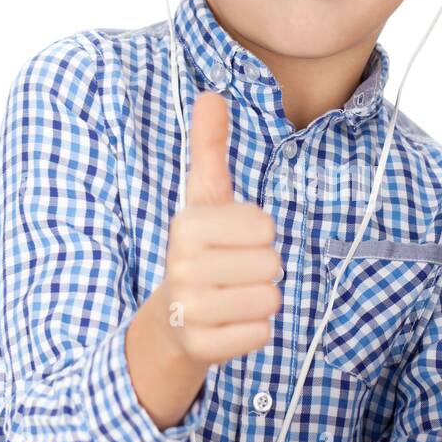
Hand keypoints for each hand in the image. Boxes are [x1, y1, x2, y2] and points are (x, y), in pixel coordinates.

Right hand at [159, 91, 283, 367]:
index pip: (264, 226)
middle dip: (260, 271)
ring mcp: (190, 309)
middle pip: (272, 263)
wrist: (169, 322)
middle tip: (231, 275)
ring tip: (230, 299)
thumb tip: (211, 94)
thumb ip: (210, 149)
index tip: (230, 243)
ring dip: (258, 301)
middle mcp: (183, 266)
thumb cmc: (199, 252)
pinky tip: (227, 326)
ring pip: (271, 299)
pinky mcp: (202, 347)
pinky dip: (252, 332)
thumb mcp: (203, 200)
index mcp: (186, 225)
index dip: (257, 236)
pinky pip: (261, 334)